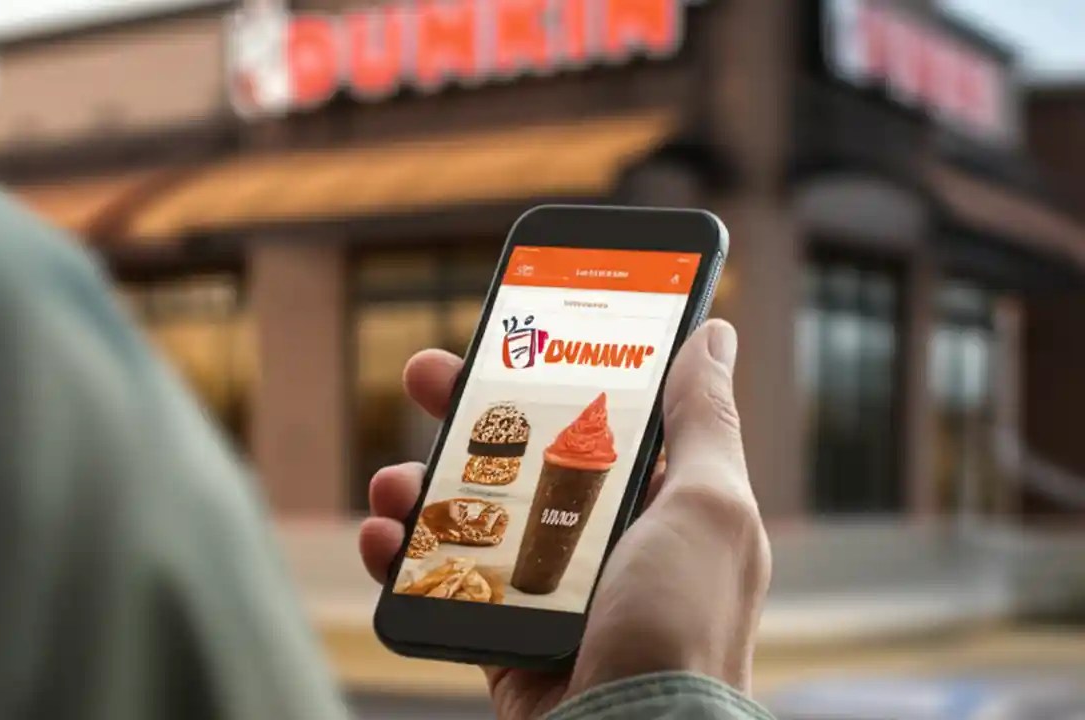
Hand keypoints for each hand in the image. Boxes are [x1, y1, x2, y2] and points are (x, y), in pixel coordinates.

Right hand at [358, 320, 770, 717]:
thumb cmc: (684, 627)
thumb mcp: (710, 508)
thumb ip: (702, 421)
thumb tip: (713, 335)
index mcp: (661, 502)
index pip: (604, 415)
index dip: (557, 370)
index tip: (513, 329)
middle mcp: (606, 541)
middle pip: (525, 455)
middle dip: (469, 410)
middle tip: (424, 373)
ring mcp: (551, 590)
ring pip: (473, 515)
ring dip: (422, 488)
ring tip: (393, 482)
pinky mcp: (505, 636)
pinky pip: (444, 584)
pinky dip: (403, 561)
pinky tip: (381, 540)